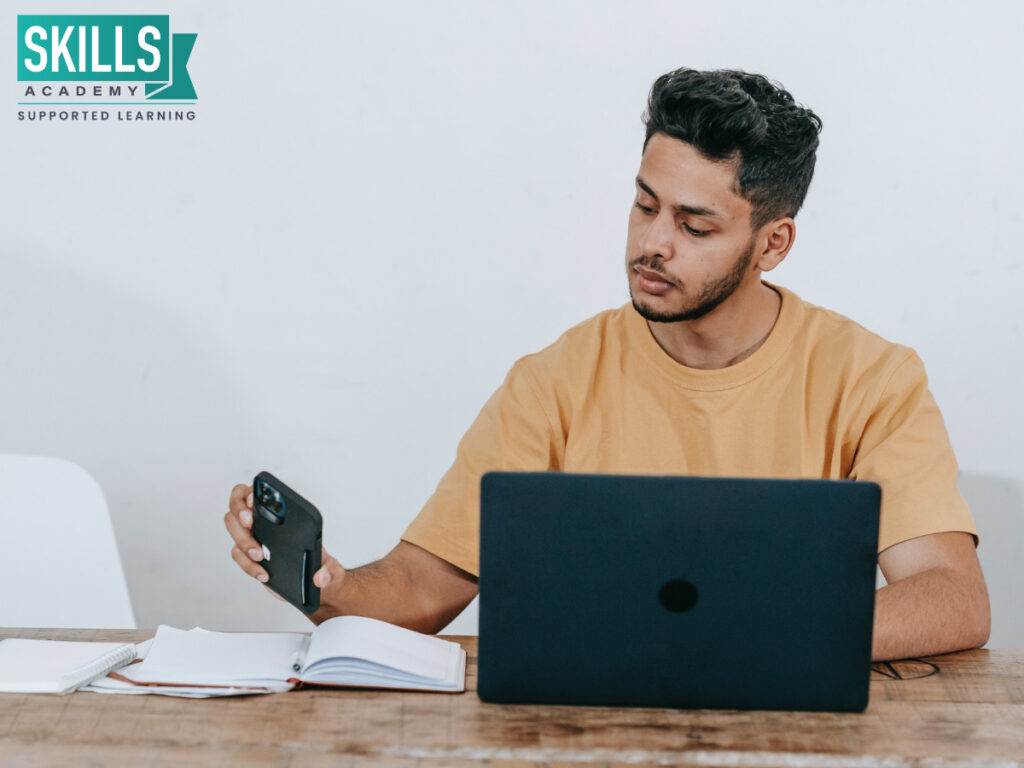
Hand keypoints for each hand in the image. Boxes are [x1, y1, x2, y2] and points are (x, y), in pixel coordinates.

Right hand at [225, 483, 345, 596]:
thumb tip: (320, 579)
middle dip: (240, 512)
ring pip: (233, 528)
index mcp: (283, 512)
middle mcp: (264, 519)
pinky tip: (264, 574)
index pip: (260, 491)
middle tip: (250, 523)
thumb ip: (330, 573)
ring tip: (260, 555)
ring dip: (243, 540)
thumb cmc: (321, 565)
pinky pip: (237, 554)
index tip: (256, 500)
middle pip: (237, 505)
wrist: (314, 583)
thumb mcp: (332, 569)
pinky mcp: (248, 555)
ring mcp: (253, 536)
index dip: (253, 491)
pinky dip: (247, 564)